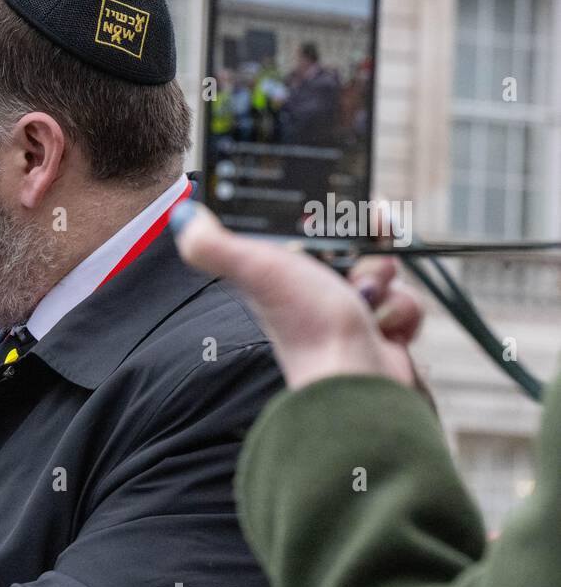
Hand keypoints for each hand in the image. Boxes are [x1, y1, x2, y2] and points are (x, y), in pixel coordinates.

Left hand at [176, 203, 423, 389]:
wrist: (353, 378)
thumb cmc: (303, 324)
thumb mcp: (255, 270)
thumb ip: (214, 244)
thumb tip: (183, 216)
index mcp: (283, 271)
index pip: (312, 227)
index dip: (335, 213)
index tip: (351, 208)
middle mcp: (313, 290)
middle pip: (357, 245)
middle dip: (370, 247)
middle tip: (368, 250)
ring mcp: (348, 312)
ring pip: (384, 273)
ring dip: (385, 284)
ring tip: (365, 300)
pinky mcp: (379, 332)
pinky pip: (403, 304)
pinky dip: (401, 314)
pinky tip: (382, 329)